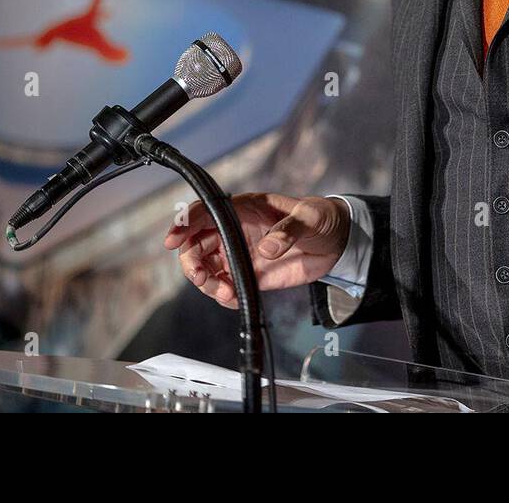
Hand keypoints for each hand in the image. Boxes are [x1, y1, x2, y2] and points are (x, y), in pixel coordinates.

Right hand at [163, 193, 350, 308]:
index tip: (173, 240)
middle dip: (191, 262)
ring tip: (225, 292)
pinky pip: (224, 286)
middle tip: (202, 277)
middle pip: (196, 244)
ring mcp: (239, 253)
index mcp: (244, 208)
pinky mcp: (248, 274)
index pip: (206, 212)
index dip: (185, 223)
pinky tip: (233, 298)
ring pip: (205, 268)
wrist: (335, 242)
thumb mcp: (309, 217)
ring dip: (206, 283)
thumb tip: (268, 248)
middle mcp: (235, 230)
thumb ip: (288, 230)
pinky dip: (222, 295)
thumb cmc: (319, 217)